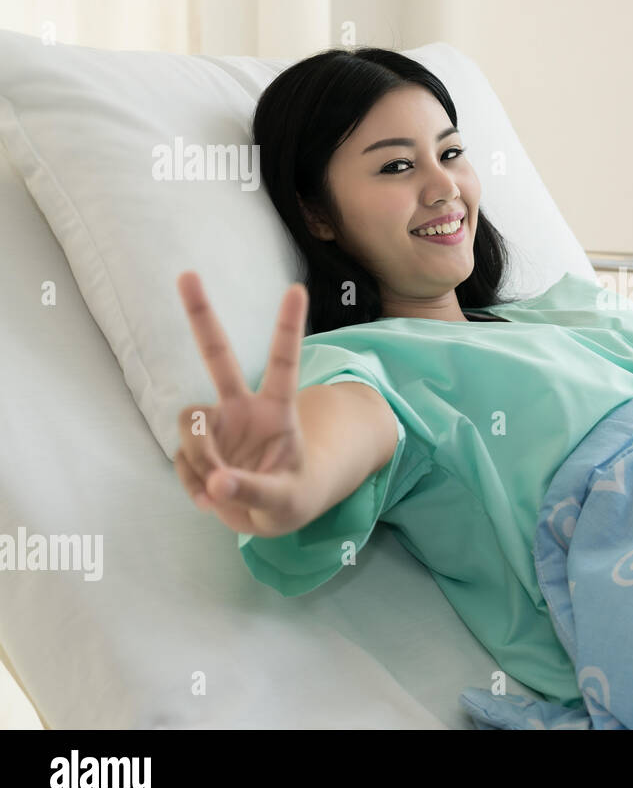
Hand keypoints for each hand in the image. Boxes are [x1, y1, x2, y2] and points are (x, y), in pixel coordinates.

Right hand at [173, 271, 313, 536]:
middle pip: (218, 356)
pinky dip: (193, 483)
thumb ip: (253, 490)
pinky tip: (212, 495)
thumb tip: (216, 482)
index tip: (296, 288)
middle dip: (201, 315)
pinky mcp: (196, 447)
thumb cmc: (291, 498)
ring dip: (199, 456)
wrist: (269, 514)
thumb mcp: (284, 503)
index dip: (288, 327)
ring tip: (220, 487)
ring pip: (190, 423)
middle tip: (187, 273)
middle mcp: (243, 408)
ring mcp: (218, 425)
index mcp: (278, 411)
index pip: (284, 363)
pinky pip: (181, 460)